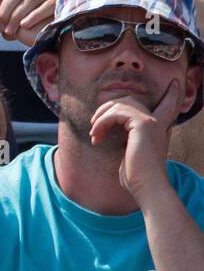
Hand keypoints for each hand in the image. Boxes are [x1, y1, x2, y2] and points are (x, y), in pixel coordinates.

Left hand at [90, 80, 179, 200]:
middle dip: (108, 108)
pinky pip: (116, 113)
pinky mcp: (142, 125)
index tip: (176, 83)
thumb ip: (129, 140)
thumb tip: (109, 135)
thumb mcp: (131, 154)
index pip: (167, 107)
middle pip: (130, 101)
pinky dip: (102, 122)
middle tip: (94, 125)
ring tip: (93, 133)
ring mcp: (151, 122)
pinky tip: (96, 135)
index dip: (172, 95)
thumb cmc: (137, 177)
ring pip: (120, 104)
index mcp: (157, 129)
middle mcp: (157, 122)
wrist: (147, 187)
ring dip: (101, 117)